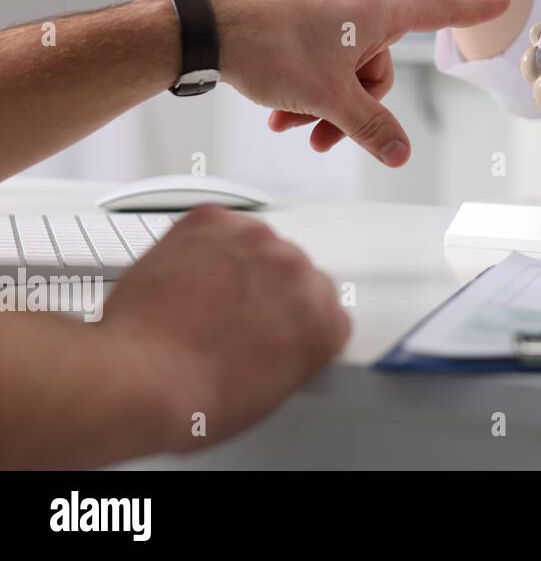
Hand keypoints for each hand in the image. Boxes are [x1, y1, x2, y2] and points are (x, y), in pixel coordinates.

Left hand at [96, 207, 349, 451]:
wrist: (138, 377)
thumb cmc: (194, 396)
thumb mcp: (269, 393)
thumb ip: (293, 351)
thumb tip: (276, 339)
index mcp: (324, 319)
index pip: (325, 307)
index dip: (293, 319)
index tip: (273, 326)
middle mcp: (299, 272)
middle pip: (293, 271)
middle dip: (267, 289)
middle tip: (230, 316)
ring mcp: (257, 241)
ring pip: (256, 244)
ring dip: (237, 263)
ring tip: (201, 296)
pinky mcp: (212, 221)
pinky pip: (217, 225)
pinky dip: (202, 244)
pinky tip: (184, 275)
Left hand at [211, 0, 508, 165]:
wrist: (206, 30)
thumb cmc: (269, 48)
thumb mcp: (328, 98)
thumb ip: (370, 127)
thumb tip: (402, 154)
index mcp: (374, 14)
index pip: (437, 11)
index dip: (473, 10)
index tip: (503, 0)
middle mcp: (355, 8)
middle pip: (380, 68)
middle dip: (354, 107)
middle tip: (323, 135)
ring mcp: (326, 15)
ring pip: (345, 72)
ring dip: (324, 106)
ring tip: (292, 126)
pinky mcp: (301, 23)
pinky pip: (321, 63)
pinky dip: (307, 91)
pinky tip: (279, 113)